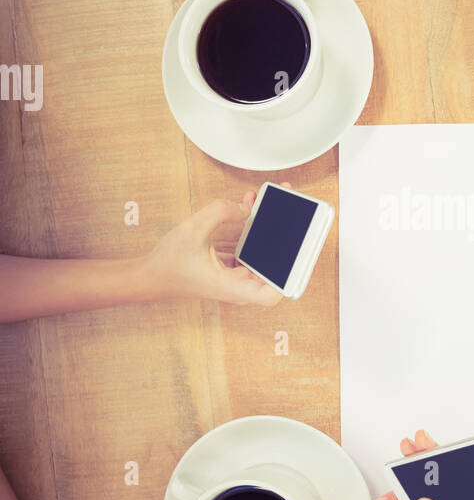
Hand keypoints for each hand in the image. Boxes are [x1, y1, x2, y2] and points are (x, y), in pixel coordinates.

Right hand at [142, 193, 283, 306]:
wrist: (151, 275)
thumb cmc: (168, 264)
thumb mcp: (193, 230)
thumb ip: (220, 212)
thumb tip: (246, 207)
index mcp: (232, 287)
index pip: (270, 296)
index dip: (287, 280)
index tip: (296, 256)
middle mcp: (239, 285)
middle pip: (275, 270)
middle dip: (286, 242)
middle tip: (295, 217)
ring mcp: (237, 277)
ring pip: (264, 256)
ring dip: (270, 230)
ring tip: (275, 203)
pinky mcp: (233, 267)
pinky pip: (251, 249)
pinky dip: (253, 229)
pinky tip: (251, 206)